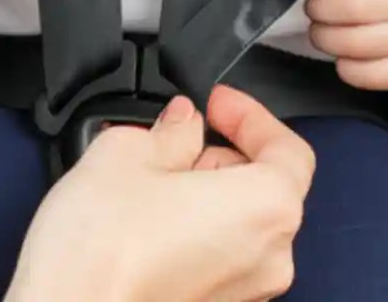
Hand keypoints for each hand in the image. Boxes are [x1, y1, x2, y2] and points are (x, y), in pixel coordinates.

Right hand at [7, 87, 314, 301]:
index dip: (250, 116)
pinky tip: (145, 218)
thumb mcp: (126, 152)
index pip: (287, 148)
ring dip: (203, 193)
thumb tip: (182, 124)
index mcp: (266, 206)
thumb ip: (169, 130)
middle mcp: (270, 256)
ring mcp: (245, 291)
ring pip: (239, 224)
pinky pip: (218, 256)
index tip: (214, 104)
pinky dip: (193, 230)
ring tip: (147, 179)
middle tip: (171, 137)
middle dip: (219, 154)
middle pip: (265, 187)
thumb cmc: (100, 251)